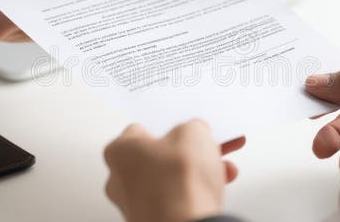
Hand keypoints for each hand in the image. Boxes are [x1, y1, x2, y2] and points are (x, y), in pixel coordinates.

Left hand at [104, 120, 245, 221]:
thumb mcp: (194, 133)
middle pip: (158, 158)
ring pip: (168, 181)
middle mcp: (119, 179)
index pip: (142, 130)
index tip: (188, 128)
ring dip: (195, 174)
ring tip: (221, 170)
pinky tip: (214, 190)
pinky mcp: (151, 221)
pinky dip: (193, 194)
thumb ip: (192, 127)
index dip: (169, 127)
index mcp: (118, 151)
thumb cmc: (178, 182)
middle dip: (187, 153)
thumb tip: (195, 133)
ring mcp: (133, 204)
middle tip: (207, 148)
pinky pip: (174, 201)